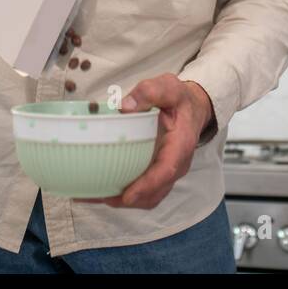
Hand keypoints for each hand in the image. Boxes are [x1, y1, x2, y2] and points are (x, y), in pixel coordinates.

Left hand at [75, 74, 213, 208]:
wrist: (192, 108)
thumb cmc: (179, 99)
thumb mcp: (168, 87)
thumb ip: (149, 92)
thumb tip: (124, 106)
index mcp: (181, 144)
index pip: (166, 170)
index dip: (147, 186)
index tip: (127, 196)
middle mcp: (177, 164)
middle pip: (155, 192)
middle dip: (129, 199)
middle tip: (100, 196)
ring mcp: (168, 172)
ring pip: (149, 197)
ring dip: (123, 201)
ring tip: (96, 196)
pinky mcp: (158, 174)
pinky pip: (144, 192)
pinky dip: (125, 195)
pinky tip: (102, 190)